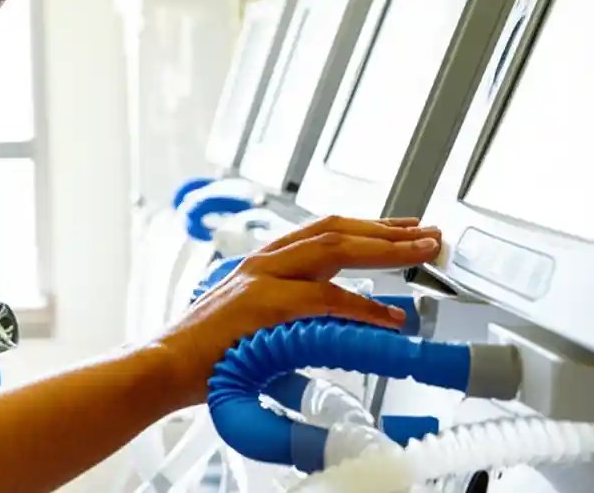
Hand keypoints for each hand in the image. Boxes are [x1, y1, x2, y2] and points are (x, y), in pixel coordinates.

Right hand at [152, 215, 440, 404]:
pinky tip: (389, 316)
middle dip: (388, 230)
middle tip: (429, 233)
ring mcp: (261, 279)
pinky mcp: (262, 305)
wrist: (164, 367)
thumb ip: (295, 315)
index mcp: (264, 262)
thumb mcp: (258, 322)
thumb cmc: (209, 353)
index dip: (369, 227)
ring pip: (334, 249)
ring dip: (384, 250)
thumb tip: (342, 320)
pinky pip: (324, 299)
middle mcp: (264, 261)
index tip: (404, 228)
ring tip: (421, 252)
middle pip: (336, 229)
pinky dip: (362, 306)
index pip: (325, 230)